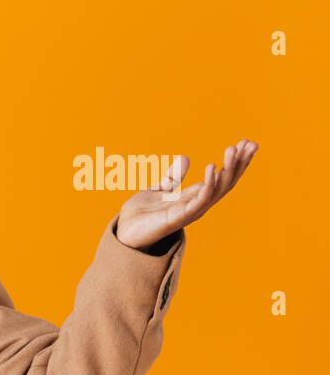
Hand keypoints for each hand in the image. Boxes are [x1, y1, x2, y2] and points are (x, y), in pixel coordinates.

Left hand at [116, 140, 258, 249]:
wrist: (123, 232)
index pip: (221, 178)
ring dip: (228, 169)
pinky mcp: (179, 217)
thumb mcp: (159, 190)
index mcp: (194, 197)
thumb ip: (173, 177)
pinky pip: (199, 200)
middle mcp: (197, 205)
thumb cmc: (141, 215)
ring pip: (217, 189)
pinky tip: (212, 168)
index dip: (235, 162)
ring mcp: (190, 212)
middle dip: (239, 163)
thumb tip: (185, 158)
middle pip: (226, 183)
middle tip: (251, 143)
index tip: (246, 143)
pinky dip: (208, 184)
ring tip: (233, 150)